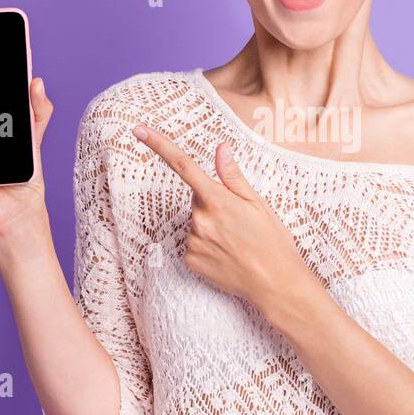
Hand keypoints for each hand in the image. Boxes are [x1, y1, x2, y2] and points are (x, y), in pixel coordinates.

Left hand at [132, 122, 313, 311]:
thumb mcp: (258, 204)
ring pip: (196, 222)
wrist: (275, 285)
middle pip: (197, 199)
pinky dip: (206, 245)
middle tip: (239, 220)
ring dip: (211, 226)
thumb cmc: (273, 242)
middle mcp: (200, 219)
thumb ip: (233, 177)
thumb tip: (220, 148)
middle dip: (213, 202)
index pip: (183, 165)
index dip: (158, 145)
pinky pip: (193, 243)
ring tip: (237, 241)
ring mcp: (193, 241)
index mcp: (218, 200)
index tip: (138, 129)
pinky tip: (226, 255)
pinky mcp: (190, 260)